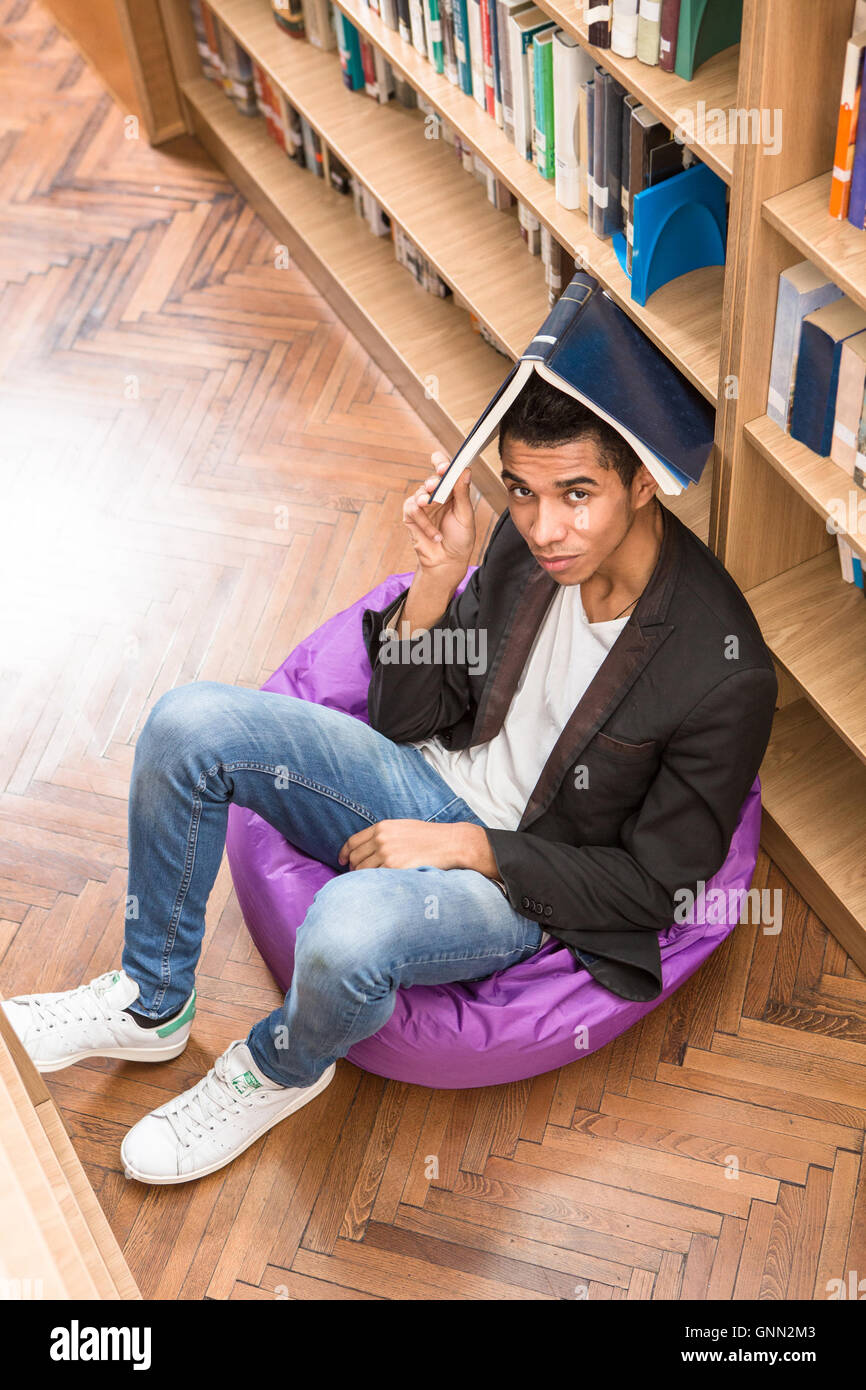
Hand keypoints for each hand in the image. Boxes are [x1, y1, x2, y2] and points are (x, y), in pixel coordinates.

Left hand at [338, 819, 496, 875]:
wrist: (450, 843)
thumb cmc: (430, 837)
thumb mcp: (403, 828)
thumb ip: (385, 835)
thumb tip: (369, 849)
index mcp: (382, 827)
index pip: (352, 842)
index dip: (344, 853)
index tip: (342, 861)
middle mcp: (381, 839)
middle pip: (354, 858)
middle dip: (352, 868)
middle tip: (356, 876)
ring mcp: (387, 854)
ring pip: (361, 871)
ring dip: (361, 878)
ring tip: (368, 883)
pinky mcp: (395, 868)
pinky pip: (375, 879)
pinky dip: (373, 884)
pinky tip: (378, 886)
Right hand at [403, 453, 475, 581]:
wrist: (448, 562)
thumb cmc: (460, 540)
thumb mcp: (465, 516)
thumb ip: (462, 494)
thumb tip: (465, 471)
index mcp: (452, 491)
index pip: (445, 470)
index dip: (443, 463)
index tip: (445, 465)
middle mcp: (437, 495)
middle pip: (432, 478)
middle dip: (435, 479)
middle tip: (438, 481)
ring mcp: (423, 504)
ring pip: (421, 491)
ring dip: (426, 497)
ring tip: (432, 503)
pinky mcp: (411, 516)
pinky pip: (413, 510)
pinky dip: (424, 522)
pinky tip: (435, 535)